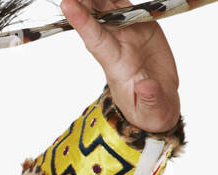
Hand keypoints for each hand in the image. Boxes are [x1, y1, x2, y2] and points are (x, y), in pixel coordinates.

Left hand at [61, 0, 180, 132]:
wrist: (158, 105)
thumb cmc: (149, 110)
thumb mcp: (152, 109)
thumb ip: (148, 98)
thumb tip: (146, 87)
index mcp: (116, 65)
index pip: (96, 40)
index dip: (83, 23)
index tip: (68, 5)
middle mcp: (117, 47)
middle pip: (97, 18)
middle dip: (85, 0)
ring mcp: (127, 36)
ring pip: (109, 9)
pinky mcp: (141, 27)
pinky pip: (127, 7)